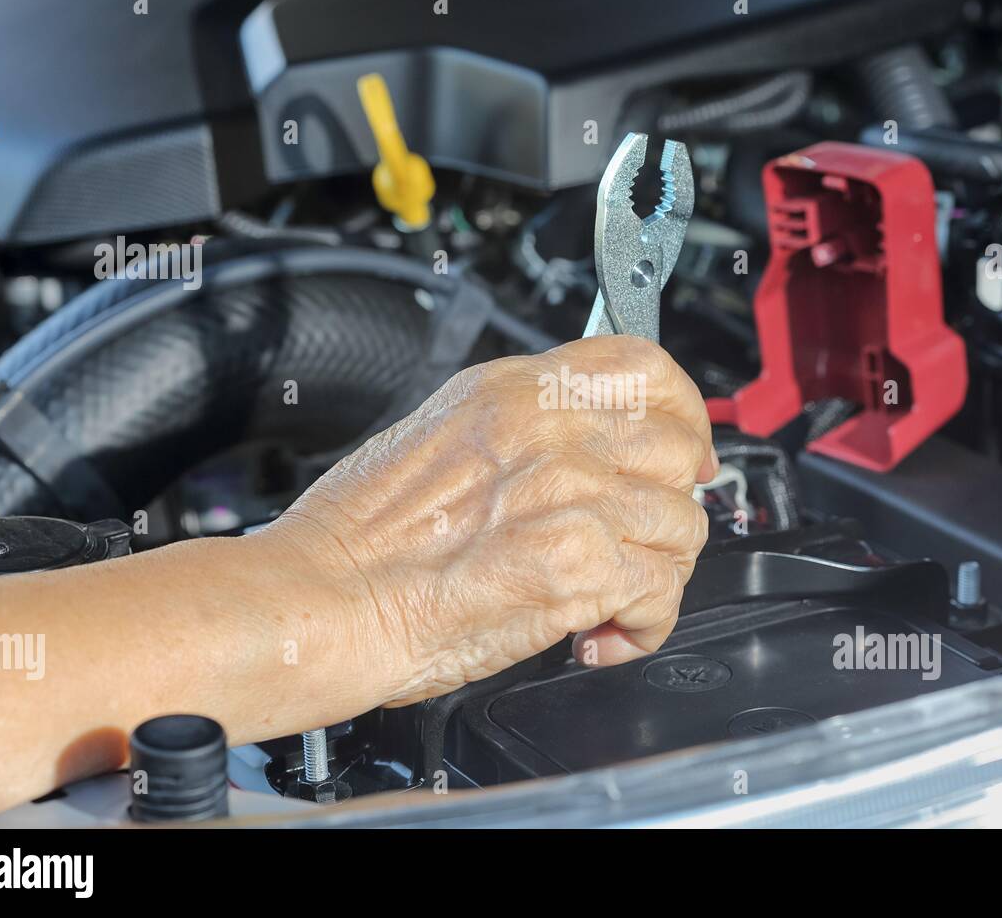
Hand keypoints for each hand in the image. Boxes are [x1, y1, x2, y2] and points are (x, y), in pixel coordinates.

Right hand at [258, 335, 716, 706]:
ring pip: (682, 525)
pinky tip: (596, 634)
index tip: (681, 448)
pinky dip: (643, 625)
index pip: (643, 366)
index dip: (681, 411)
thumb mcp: (441, 434)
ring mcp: (572, 494)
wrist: (319, 600)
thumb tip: (583, 446)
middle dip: (669, 505)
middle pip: (679, 451)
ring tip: (607, 598)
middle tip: (640, 540)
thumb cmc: (356, 537)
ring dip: (656, 571)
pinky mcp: (578, 565)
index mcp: (517, 393)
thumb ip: (523, 430)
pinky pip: (663, 592)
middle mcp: (553, 433)